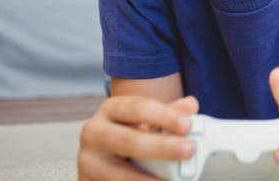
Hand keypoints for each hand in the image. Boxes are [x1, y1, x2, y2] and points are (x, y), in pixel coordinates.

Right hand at [77, 95, 198, 179]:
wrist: (103, 155)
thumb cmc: (131, 132)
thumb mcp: (148, 119)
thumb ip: (169, 112)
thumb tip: (190, 105)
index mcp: (111, 110)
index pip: (137, 107)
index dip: (163, 115)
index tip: (187, 124)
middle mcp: (94, 133)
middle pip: (128, 140)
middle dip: (160, 147)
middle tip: (188, 150)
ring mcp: (88, 162)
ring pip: (118, 174)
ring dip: (147, 179)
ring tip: (172, 180)